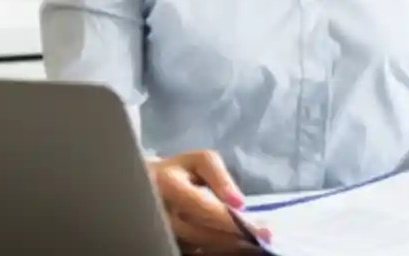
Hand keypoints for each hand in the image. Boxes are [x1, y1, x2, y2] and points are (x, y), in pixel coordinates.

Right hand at [148, 150, 269, 253]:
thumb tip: (239, 201)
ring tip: (255, 243)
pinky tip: (238, 247)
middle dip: (237, 237)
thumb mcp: (199, 161)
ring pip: (200, 246)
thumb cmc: (178, 170)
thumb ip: (219, 176)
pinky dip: (219, 251)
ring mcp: (163, 232)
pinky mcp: (168, 243)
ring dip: (230, 247)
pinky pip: (195, 252)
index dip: (231, 220)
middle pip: (203, 233)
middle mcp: (162, 213)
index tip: (262, 229)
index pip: (203, 208)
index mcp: (169, 186)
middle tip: (265, 237)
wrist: (144, 186)